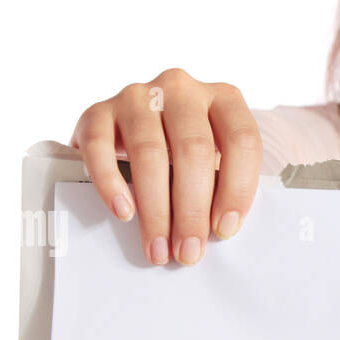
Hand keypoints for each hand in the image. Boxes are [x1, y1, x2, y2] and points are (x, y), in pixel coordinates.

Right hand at [69, 67, 261, 265]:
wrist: (133, 128)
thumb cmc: (184, 151)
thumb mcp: (215, 160)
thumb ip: (222, 186)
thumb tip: (214, 234)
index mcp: (222, 98)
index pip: (241, 140)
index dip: (237, 189)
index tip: (224, 230)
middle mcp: (180, 89)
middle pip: (192, 150)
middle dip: (192, 210)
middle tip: (188, 250)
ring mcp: (137, 96)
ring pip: (148, 152)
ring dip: (155, 210)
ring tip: (158, 247)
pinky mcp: (98, 111)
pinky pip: (99, 147)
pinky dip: (111, 183)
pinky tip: (124, 212)